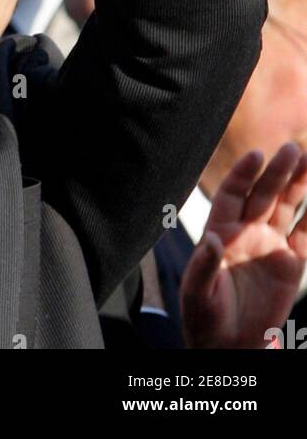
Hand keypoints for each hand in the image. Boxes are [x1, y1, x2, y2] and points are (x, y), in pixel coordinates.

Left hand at [180, 143, 306, 348]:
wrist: (231, 345)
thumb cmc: (206, 318)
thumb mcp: (198, 295)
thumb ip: (203, 268)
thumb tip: (211, 241)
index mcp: (221, 231)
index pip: (233, 194)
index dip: (244, 174)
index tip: (256, 155)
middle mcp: (246, 232)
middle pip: (263, 194)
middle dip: (277, 172)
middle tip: (291, 149)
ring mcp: (269, 245)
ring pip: (286, 208)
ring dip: (297, 185)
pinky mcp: (289, 264)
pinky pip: (304, 236)